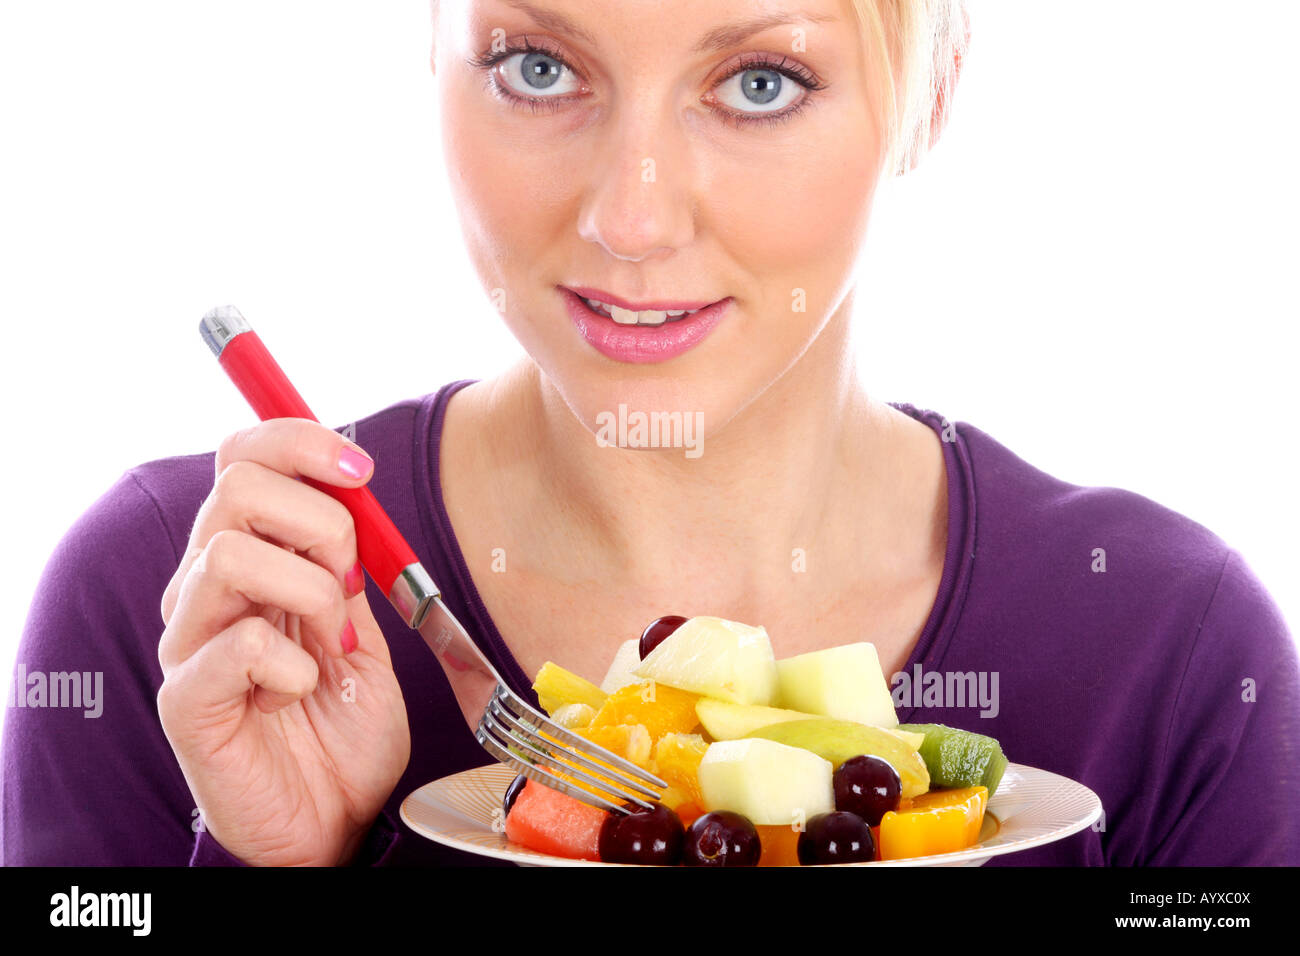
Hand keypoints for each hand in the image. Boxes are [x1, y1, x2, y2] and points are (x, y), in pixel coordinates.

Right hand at [157, 419, 410, 865]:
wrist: (334, 820)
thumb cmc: (341, 726)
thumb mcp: (364, 628)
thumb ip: (348, 564)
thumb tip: (352, 482)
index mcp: (251, 558)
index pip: (243, 458)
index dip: (299, 441)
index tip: (359, 467)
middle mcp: (207, 588)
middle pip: (234, 487)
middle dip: (319, 520)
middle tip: (350, 581)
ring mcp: (190, 641)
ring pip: (227, 553)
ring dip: (308, 592)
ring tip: (332, 643)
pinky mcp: (187, 698)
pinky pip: (236, 644)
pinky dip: (292, 664)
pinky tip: (301, 691)